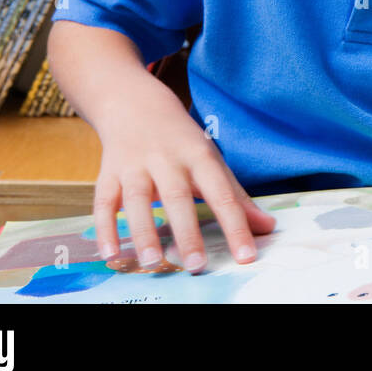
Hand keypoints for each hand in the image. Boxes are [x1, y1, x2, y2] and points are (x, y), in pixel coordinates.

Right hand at [90, 78, 275, 272]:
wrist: (135, 105)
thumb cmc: (182, 141)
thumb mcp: (211, 161)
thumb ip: (236, 196)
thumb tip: (267, 228)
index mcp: (199, 156)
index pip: (222, 193)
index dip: (236, 225)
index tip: (246, 256)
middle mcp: (167, 159)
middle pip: (177, 196)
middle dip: (187, 231)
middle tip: (196, 265)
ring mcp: (135, 165)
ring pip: (136, 199)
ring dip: (143, 231)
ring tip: (152, 262)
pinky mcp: (108, 173)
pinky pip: (104, 201)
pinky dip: (105, 227)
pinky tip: (111, 253)